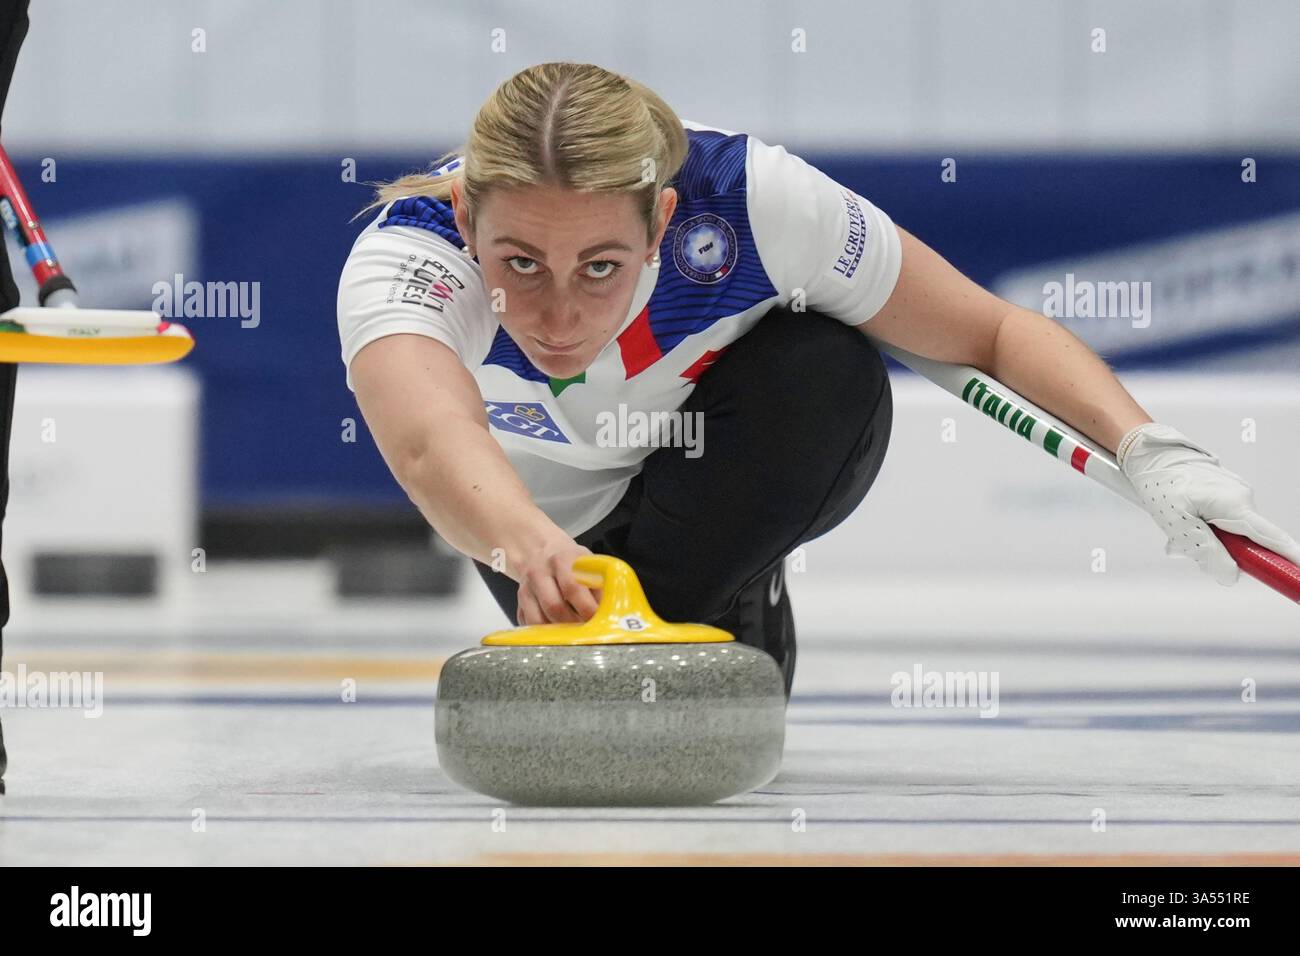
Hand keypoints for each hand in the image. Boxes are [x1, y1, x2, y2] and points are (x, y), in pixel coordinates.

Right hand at [509, 533, 603, 625]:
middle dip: (573, 624)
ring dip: (558, 633)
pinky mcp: (519, 603)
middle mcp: (539, 573)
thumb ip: (599, 585)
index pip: (573, 588)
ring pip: (538, 620)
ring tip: (574, 635)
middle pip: (554, 607)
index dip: (587, 609)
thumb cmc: (570, 561)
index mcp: (561, 560)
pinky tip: (557, 633)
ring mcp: (526, 589)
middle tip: (587, 632)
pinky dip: (543, 634)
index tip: (599, 621)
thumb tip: (611, 610)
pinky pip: (529, 625)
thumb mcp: (588, 563)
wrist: (540, 550)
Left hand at [1117, 422, 1299, 584]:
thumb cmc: (1160, 483)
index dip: (1289, 558)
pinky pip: (1224, 522)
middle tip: (1186, 547)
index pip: (1271, 537)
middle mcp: (1242, 497)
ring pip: (1232, 533)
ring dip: (1209, 540)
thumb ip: (1207, 551)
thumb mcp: (1179, 524)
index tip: (1299, 574)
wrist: (1150, 457)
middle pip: (1248, 541)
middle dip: (1222, 552)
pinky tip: (1185, 522)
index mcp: (1235, 504)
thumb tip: (1231, 575)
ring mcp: (1236, 494)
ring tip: (1180, 530)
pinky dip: (1206, 529)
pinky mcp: (1226, 495)